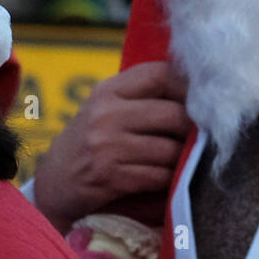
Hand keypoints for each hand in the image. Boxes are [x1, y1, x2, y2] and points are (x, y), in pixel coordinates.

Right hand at [32, 61, 190, 234]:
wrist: (53, 184)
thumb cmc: (92, 141)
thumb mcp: (109, 108)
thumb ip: (144, 98)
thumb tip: (203, 91)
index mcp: (109, 90)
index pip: (161, 74)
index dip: (189, 86)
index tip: (204, 101)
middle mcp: (106, 113)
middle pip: (173, 114)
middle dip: (195, 128)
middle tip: (205, 137)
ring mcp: (105, 145)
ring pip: (169, 149)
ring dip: (185, 158)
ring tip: (189, 159)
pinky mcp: (108, 176)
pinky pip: (158, 176)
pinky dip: (171, 179)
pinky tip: (173, 179)